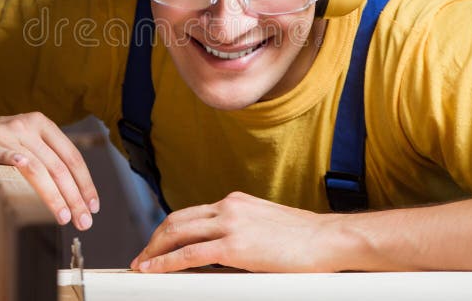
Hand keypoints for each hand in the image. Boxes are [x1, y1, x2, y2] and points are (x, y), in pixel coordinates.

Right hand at [0, 112, 99, 230]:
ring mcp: (4, 134)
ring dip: (53, 195)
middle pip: (57, 165)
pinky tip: (24, 167)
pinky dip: (13, 159)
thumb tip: (73, 196)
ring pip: (36, 167)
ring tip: (63, 216)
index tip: (93, 206)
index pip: (71, 156)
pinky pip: (0, 153)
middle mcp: (26, 127)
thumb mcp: (25, 146)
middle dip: (74, 196)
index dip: (85, 182)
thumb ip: (45, 160)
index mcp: (42, 125)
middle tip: (83, 221)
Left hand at [130, 191, 347, 272]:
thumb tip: (225, 248)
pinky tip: (155, 270)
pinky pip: (190, 254)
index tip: (158, 242)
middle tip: (143, 256)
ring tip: (143, 265)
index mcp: (235, 201)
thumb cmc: (306, 237)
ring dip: (155, 250)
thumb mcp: (266, 224)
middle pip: (177, 220)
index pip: (191, 213)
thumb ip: (242, 230)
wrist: (328, 238)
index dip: (169, 229)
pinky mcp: (235, 246)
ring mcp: (230, 224)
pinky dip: (167, 261)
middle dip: (154, 239)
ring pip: (177, 233)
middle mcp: (229, 207)